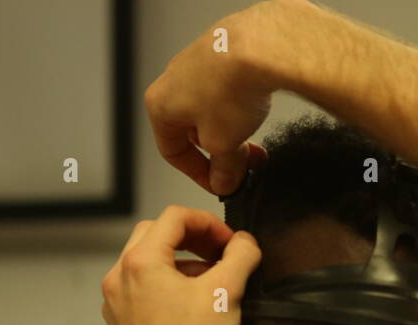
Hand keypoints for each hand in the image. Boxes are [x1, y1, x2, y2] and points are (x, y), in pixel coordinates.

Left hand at [101, 206, 260, 324]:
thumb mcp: (227, 293)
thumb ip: (241, 256)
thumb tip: (246, 242)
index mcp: (140, 262)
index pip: (174, 217)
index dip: (209, 222)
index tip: (229, 240)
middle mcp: (120, 277)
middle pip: (156, 234)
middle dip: (192, 238)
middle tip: (219, 251)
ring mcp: (116, 300)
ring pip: (147, 260)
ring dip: (180, 261)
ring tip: (210, 278)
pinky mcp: (120, 320)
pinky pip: (141, 287)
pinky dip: (166, 282)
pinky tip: (190, 301)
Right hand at [144, 2, 309, 194]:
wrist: (258, 47)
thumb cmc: (228, 88)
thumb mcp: (223, 145)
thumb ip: (222, 169)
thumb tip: (224, 180)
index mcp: (160, 104)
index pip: (173, 152)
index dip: (199, 175)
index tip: (221, 184)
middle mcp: (172, 80)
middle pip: (193, 131)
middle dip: (220, 152)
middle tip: (243, 165)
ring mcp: (196, 61)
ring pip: (211, 110)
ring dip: (232, 130)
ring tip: (253, 139)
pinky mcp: (221, 50)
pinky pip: (226, 87)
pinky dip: (239, 104)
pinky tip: (256, 109)